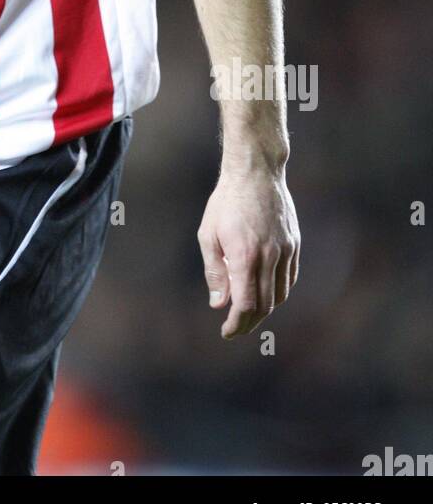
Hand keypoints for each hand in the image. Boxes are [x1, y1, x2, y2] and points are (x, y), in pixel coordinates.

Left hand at [198, 167, 299, 338]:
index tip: (227, 332)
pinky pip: (290, 278)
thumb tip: (218, 303)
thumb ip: (215, 271)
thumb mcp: (208, 234)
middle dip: (249, 322)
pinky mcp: (294, 243)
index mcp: (245, 256)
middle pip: (265, 305)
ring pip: (280, 294)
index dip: (237, 324)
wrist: (256, 172)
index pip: (246, 305)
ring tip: (248, 313)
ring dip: (265, 309)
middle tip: (235, 328)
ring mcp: (286, 250)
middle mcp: (270, 257)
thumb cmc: (226, 201)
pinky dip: (279, 292)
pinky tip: (266, 292)